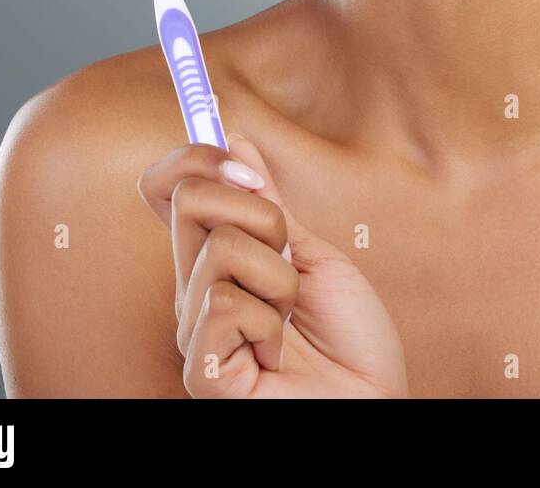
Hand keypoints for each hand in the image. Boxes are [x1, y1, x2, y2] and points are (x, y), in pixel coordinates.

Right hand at [138, 131, 407, 397]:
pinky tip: (277, 355)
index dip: (194, 157)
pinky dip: (270, 321)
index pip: (166, 188)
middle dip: (260, 212)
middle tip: (288, 255)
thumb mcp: (312, 255)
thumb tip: (234, 138)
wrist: (373, 401)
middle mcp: (194, 289)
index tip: (244, 168)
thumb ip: (269, 205)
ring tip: (292, 320)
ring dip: (279, 278)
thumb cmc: (351, 339)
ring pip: (220, 248)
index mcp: (216, 259)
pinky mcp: (201, 370)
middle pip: (189, 197)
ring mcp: (194, 330)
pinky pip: (222, 302)